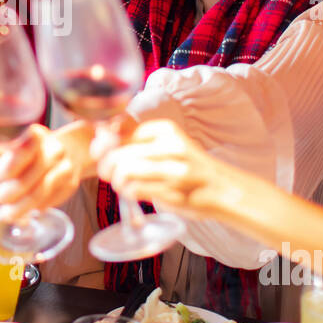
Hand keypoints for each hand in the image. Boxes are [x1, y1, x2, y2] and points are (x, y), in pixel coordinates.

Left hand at [0, 122, 93, 220]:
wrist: (69, 150)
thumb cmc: (34, 151)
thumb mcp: (14, 146)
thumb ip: (1, 151)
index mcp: (37, 136)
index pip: (22, 150)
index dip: (8, 167)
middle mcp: (54, 150)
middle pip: (31, 176)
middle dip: (10, 192)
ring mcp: (65, 167)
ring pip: (40, 193)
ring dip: (19, 208)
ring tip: (5, 215)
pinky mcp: (70, 184)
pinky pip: (49, 201)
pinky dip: (33, 209)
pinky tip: (23, 212)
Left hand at [95, 119, 241, 221]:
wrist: (221, 188)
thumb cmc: (189, 167)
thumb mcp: (168, 144)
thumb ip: (139, 142)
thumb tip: (100, 142)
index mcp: (166, 130)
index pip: (121, 129)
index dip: (106, 143)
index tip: (104, 152)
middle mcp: (169, 146)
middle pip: (118, 152)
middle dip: (107, 165)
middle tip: (107, 172)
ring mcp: (171, 169)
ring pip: (124, 170)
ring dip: (116, 180)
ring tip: (121, 184)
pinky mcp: (171, 191)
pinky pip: (134, 189)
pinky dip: (127, 192)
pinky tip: (132, 193)